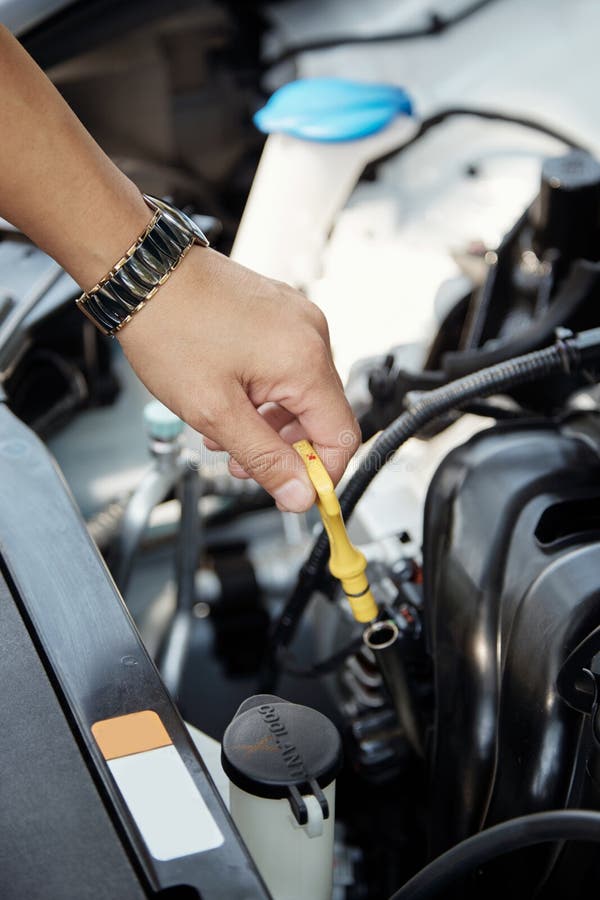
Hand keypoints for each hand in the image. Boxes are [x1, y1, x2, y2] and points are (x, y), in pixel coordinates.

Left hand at [117, 247, 360, 511]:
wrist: (143, 274)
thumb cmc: (170, 328)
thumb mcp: (215, 412)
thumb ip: (264, 459)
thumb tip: (300, 495)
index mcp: (305, 359)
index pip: (341, 436)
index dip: (320, 475)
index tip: (294, 495)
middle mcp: (311, 334)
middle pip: (320, 416)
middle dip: (284, 451)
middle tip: (241, 466)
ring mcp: (295, 320)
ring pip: (300, 394)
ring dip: (268, 426)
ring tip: (223, 437)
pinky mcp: (278, 314)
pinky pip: (285, 368)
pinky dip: (263, 395)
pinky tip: (228, 405)